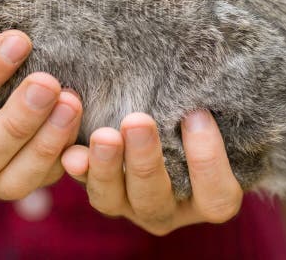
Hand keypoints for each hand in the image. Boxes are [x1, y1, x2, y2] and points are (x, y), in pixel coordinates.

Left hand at [61, 111, 242, 235]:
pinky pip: (82, 183)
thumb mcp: (215, 113)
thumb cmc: (201, 112)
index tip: (196, 114)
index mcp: (209, 199)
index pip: (216, 197)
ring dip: (104, 166)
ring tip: (102, 135)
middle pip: (155, 199)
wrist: (167, 115)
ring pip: (111, 198)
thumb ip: (212, 107)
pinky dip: (76, 165)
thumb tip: (212, 76)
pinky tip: (70, 149)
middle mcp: (167, 208)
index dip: (207, 160)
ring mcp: (128, 203)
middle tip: (137, 122)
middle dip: (144, 161)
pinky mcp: (98, 187)